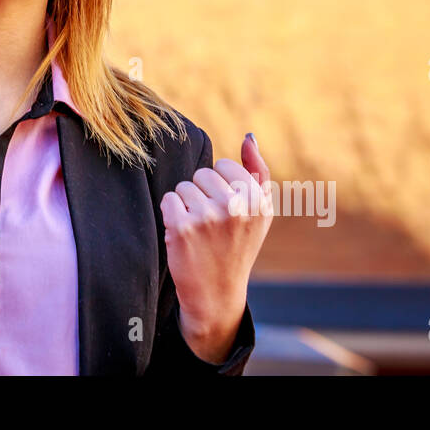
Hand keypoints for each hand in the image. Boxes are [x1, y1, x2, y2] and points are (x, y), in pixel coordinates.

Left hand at [160, 132, 273, 361]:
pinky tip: (184, 234)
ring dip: (186, 206)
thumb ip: (258, 171)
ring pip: (184, 187)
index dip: (221, 186)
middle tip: (212, 224)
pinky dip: (171, 214)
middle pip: (202, 174)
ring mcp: (208, 216)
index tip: (227, 211)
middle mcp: (235, 205)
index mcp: (257, 199)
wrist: (216, 293)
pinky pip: (168, 199)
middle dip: (202, 195)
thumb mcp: (260, 212)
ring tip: (199, 231)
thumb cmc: (238, 246)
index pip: (224, 165)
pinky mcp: (182, 227)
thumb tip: (249, 137)